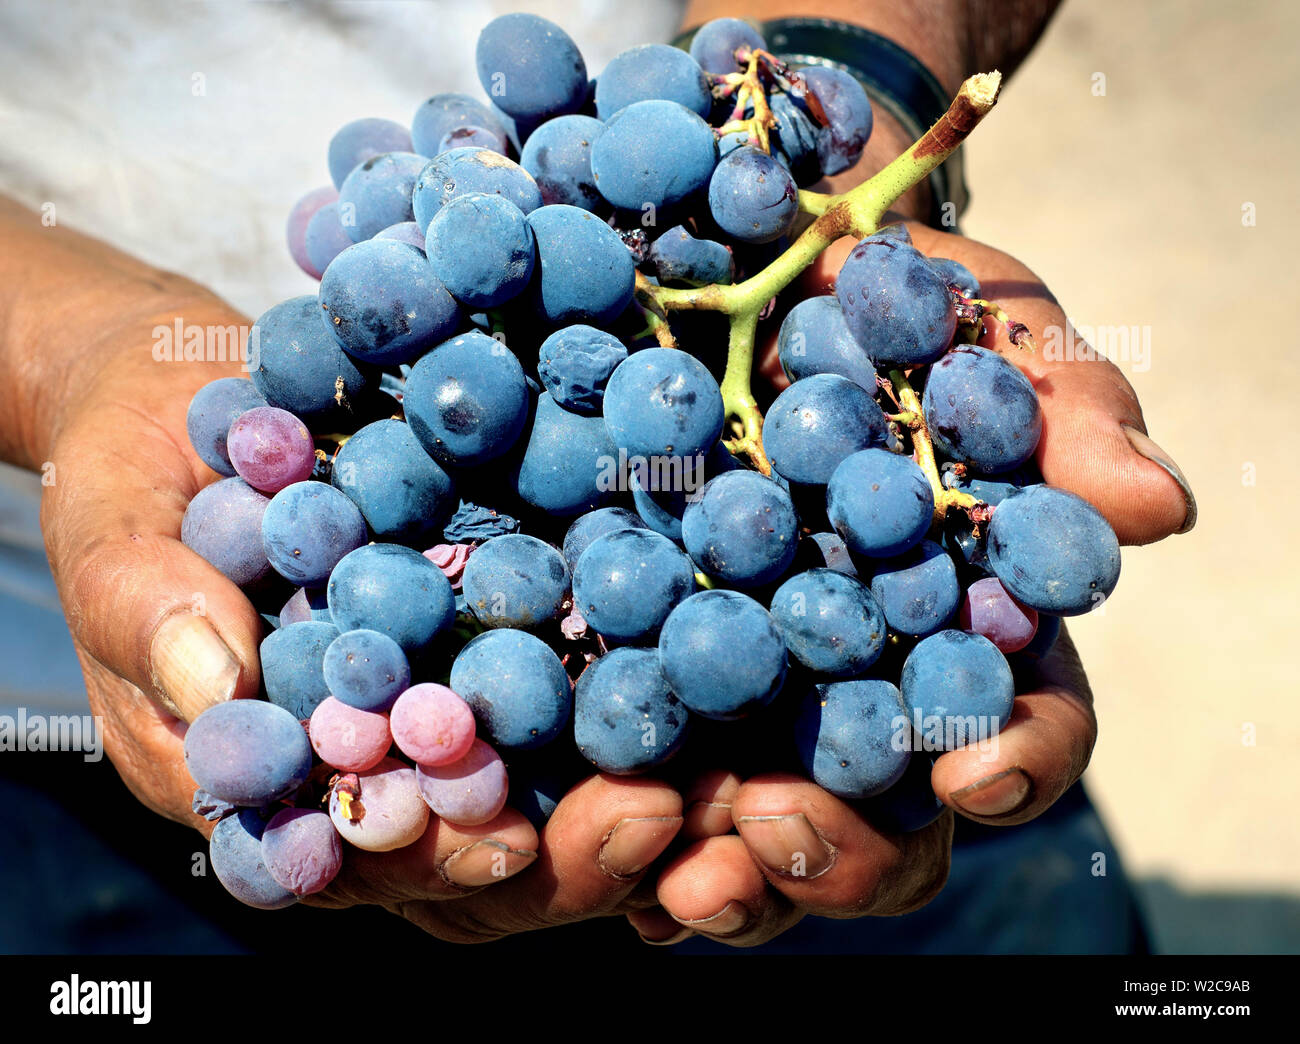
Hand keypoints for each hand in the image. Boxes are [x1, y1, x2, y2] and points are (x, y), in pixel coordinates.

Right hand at [37, 313, 689, 937]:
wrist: (194, 392)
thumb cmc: (134, 474)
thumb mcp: (113, 529)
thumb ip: (147, 610)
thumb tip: (212, 682)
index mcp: (256, 778)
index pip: (339, 865)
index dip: (418, 861)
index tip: (501, 837)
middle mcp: (360, 766)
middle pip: (463, 852)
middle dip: (560, 848)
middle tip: (652, 814)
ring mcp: (434, 707)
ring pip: (534, 792)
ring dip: (621, 794)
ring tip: (709, 773)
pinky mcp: (492, 638)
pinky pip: (569, 691)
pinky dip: (637, 698)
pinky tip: (706, 674)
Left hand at [626, 226, 1194, 946]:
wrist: (744, 265)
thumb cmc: (890, 296)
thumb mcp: (978, 324)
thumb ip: (1062, 407)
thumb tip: (1155, 512)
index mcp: (973, 619)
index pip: (1026, 722)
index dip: (1017, 758)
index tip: (972, 775)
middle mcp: (871, 677)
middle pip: (890, 816)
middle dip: (850, 850)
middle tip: (782, 832)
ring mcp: (761, 686)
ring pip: (771, 823)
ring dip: (739, 870)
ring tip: (685, 880)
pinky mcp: (654, 667)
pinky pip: (653, 769)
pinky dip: (637, 827)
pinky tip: (612, 851)